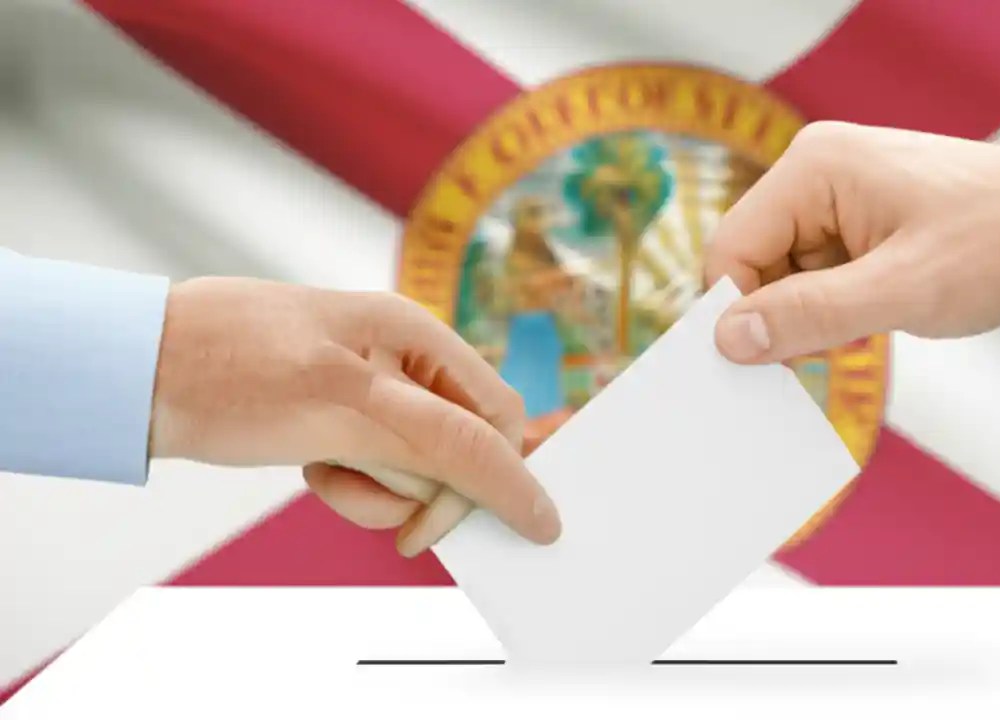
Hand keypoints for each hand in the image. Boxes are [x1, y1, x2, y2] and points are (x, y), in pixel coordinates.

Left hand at [148, 277, 559, 555]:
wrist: (134, 375)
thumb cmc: (230, 371)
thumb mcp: (348, 410)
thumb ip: (442, 447)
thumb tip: (518, 486)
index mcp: (414, 335)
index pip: (495, 415)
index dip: (507, 474)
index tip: (519, 529)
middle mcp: (399, 360)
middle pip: (459, 446)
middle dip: (423, 488)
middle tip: (394, 520)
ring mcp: (367, 393)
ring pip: (414, 468)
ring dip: (378, 490)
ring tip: (325, 476)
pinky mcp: (336, 422)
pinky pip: (373, 472)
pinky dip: (349, 487)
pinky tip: (310, 469)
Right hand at [705, 122, 999, 362]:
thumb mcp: (900, 290)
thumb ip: (808, 315)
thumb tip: (727, 340)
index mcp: (815, 168)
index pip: (732, 248)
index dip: (739, 310)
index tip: (764, 365)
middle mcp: (819, 174)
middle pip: (756, 263)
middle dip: (784, 315)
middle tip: (832, 348)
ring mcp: (842, 199)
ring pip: (789, 277)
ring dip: (818, 315)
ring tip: (875, 323)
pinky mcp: (865, 224)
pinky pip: (822, 276)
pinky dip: (839, 309)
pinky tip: (880, 318)